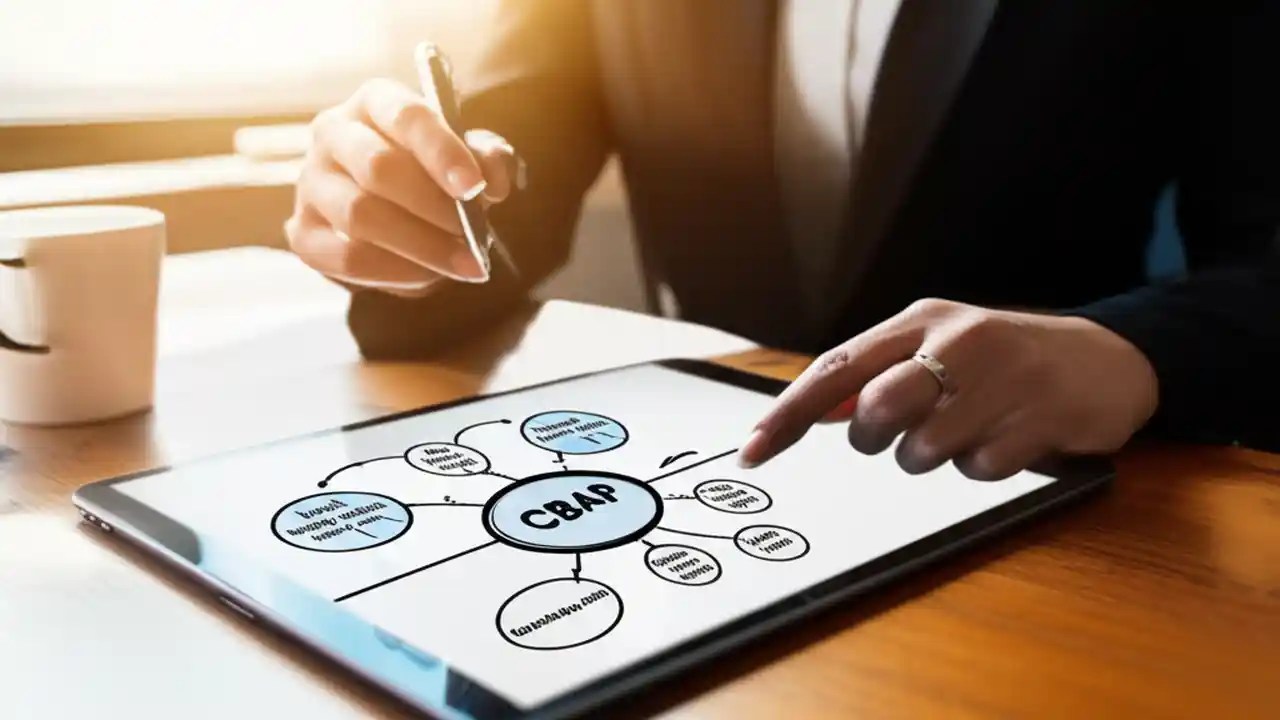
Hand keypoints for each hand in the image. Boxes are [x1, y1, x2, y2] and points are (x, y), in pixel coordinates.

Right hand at [286, 78, 518, 294]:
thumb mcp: (469, 156)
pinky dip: (395, 273)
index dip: (442, 152)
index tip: (475, 188)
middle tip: (477, 238)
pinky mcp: (303, 231)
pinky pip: (346, 258)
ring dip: (421, 246)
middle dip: (434, 208)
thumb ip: (488, 159)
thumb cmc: (433, 172)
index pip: (406, 116)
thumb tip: (492, 182)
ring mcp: (310, 182)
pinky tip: (429, 276)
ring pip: (360, 216)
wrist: (393, 209)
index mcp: (375, 101)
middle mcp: (332, 133)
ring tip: (465, 264)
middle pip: (378, 168)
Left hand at [739, 299, 1158, 479]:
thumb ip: (878, 375)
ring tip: (969, 430)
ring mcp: (1003, 377)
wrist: (1109, 359)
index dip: (789, 414)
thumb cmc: (1004, 360)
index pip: (836, 368)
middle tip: (906, 433)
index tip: (753, 452)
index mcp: (922, 320)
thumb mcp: (938, 349)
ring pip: (923, 449)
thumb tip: (819, 412)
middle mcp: (958, 340)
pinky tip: (1006, 439)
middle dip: (878, 440)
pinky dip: (982, 467)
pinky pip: (978, 469)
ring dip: (934, 457)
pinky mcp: (1042, 417)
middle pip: (876, 411)